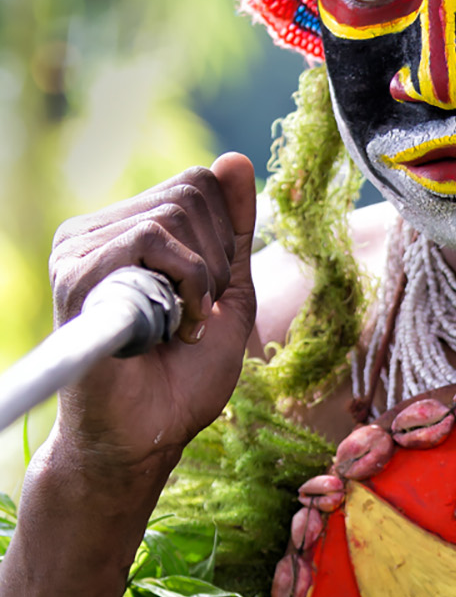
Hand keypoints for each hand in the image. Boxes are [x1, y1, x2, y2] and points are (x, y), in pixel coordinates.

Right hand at [48, 154, 256, 475]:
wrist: (146, 437)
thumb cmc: (183, 376)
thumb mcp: (228, 291)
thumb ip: (234, 229)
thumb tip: (236, 160)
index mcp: (125, 230)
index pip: (198, 182)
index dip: (225, 237)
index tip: (208, 298)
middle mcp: (94, 232)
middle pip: (192, 191)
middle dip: (217, 259)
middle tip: (193, 316)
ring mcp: (80, 250)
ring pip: (176, 213)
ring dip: (202, 281)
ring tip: (179, 328)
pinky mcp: (77, 273)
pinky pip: (152, 238)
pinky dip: (186, 285)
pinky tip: (173, 329)